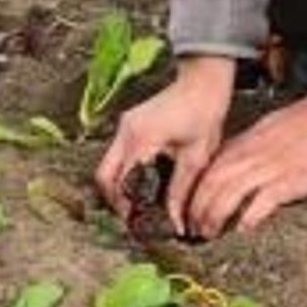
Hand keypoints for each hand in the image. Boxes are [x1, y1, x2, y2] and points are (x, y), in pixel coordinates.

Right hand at [95, 56, 235, 235]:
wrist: (201, 83)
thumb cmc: (203, 115)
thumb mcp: (196, 158)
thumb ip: (181, 191)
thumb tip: (176, 223)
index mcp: (141, 139)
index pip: (119, 180)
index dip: (123, 205)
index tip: (135, 222)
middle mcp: (126, 131)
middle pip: (103, 174)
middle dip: (113, 198)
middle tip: (132, 216)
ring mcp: (125, 125)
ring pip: (108, 164)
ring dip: (118, 185)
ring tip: (138, 203)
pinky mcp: (129, 123)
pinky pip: (117, 153)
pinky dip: (123, 171)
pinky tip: (142, 182)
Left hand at [186, 94, 306, 238]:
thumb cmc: (302, 123)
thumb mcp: (265, 131)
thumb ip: (247, 149)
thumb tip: (231, 165)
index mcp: (243, 144)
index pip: (207, 170)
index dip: (193, 193)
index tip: (188, 210)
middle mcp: (250, 156)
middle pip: (212, 184)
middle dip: (197, 209)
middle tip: (192, 229)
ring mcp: (268, 168)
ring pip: (229, 193)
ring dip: (215, 216)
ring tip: (208, 233)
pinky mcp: (289, 180)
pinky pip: (262, 200)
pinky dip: (249, 216)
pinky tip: (242, 229)